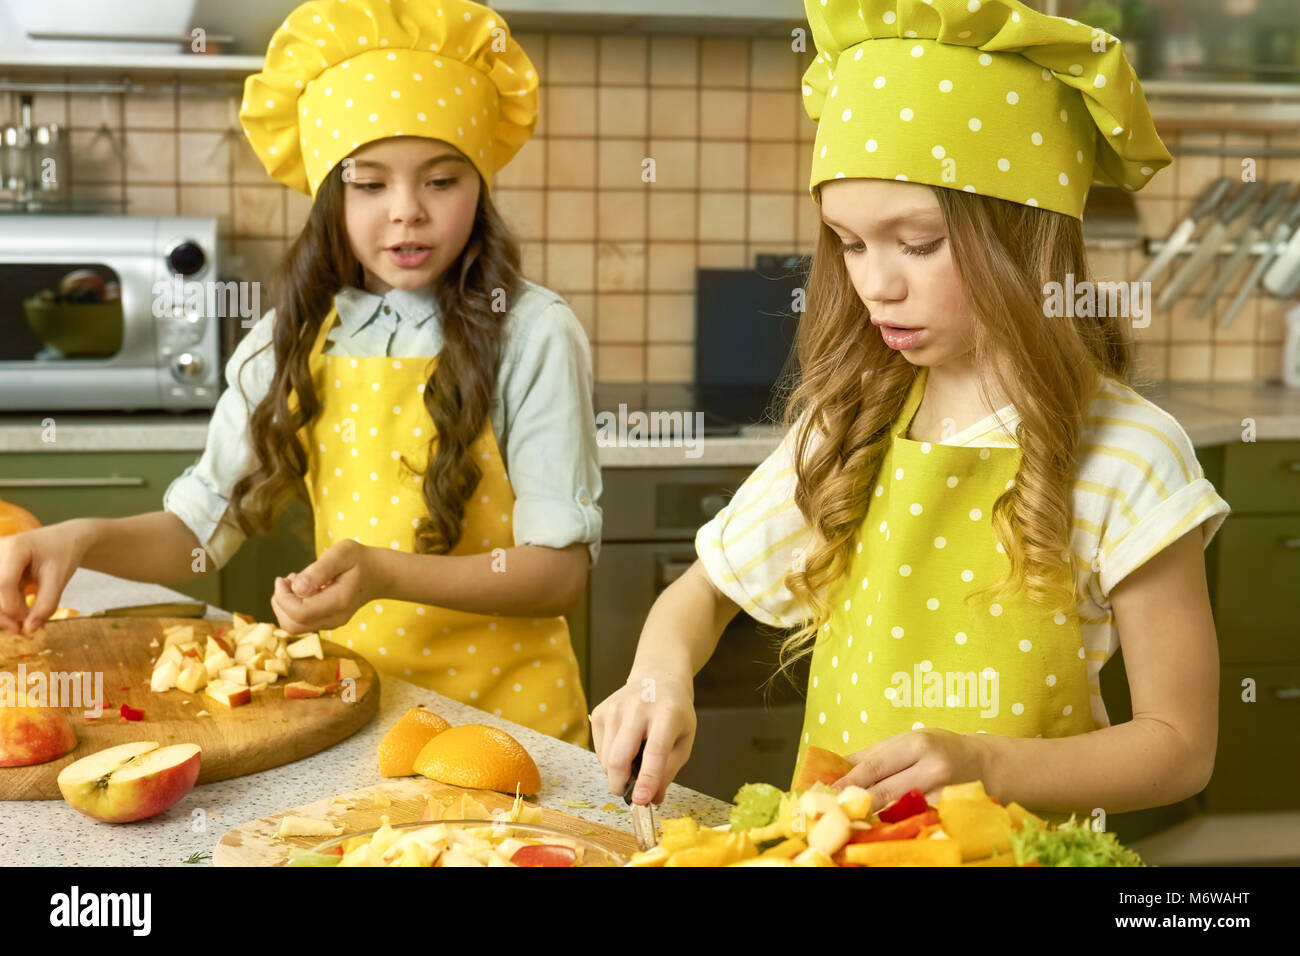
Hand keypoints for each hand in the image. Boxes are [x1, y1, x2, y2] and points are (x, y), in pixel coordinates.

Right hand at [0, 521, 91, 634]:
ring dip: (2, 614)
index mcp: (14, 548)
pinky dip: (4, 608)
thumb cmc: (63, 554)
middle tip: (22, 631)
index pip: (4, 584)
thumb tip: (29, 630)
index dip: (14, 608)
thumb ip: (46, 603)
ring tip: (21, 626)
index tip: (32, 620)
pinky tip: (19, 616)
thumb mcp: (60, 577)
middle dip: (3, 615)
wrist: (63, 540)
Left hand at [270, 539, 383, 633]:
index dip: (283, 598)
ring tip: (295, 581)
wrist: (378, 574)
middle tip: (286, 580)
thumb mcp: (341, 554)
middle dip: (280, 603)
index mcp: (338, 602)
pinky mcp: (327, 622)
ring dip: (285, 605)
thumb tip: (296, 587)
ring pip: (294, 626)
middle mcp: (335, 618)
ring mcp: (331, 623)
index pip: (299, 613)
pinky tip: (302, 588)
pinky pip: (301, 622)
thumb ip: (319, 570)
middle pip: (292, 625)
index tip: (283, 578)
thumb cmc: (359, 559)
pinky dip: (292, 607)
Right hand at [590, 672, 694, 805]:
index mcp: (666, 714)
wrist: (657, 678)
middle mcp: (637, 707)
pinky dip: (610, 760)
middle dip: (621, 785)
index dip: (647, 779)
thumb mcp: (684, 740)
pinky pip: (599, 751)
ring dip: (617, 773)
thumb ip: (669, 771)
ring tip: (634, 761)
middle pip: (619, 758)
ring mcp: (614, 708)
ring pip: (607, 759)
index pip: (655, 752)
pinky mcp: (599, 712)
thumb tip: (652, 799)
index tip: (640, 801)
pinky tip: (625, 747)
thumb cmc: (674, 712)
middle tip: (630, 794)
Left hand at [830, 728, 990, 810]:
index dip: (848, 781)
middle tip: (833, 810)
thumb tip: (834, 769)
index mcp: (916, 744)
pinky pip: (917, 821)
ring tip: (852, 820)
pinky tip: (882, 827)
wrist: (986, 763)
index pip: (875, 766)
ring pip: (900, 811)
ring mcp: (944, 794)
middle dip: (856, 802)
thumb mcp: (907, 741)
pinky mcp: (951, 812)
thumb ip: (872, 755)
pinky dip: (897, 824)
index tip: (826, 792)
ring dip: (874, 816)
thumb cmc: (940, 748)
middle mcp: (932, 768)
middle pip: (885, 791)